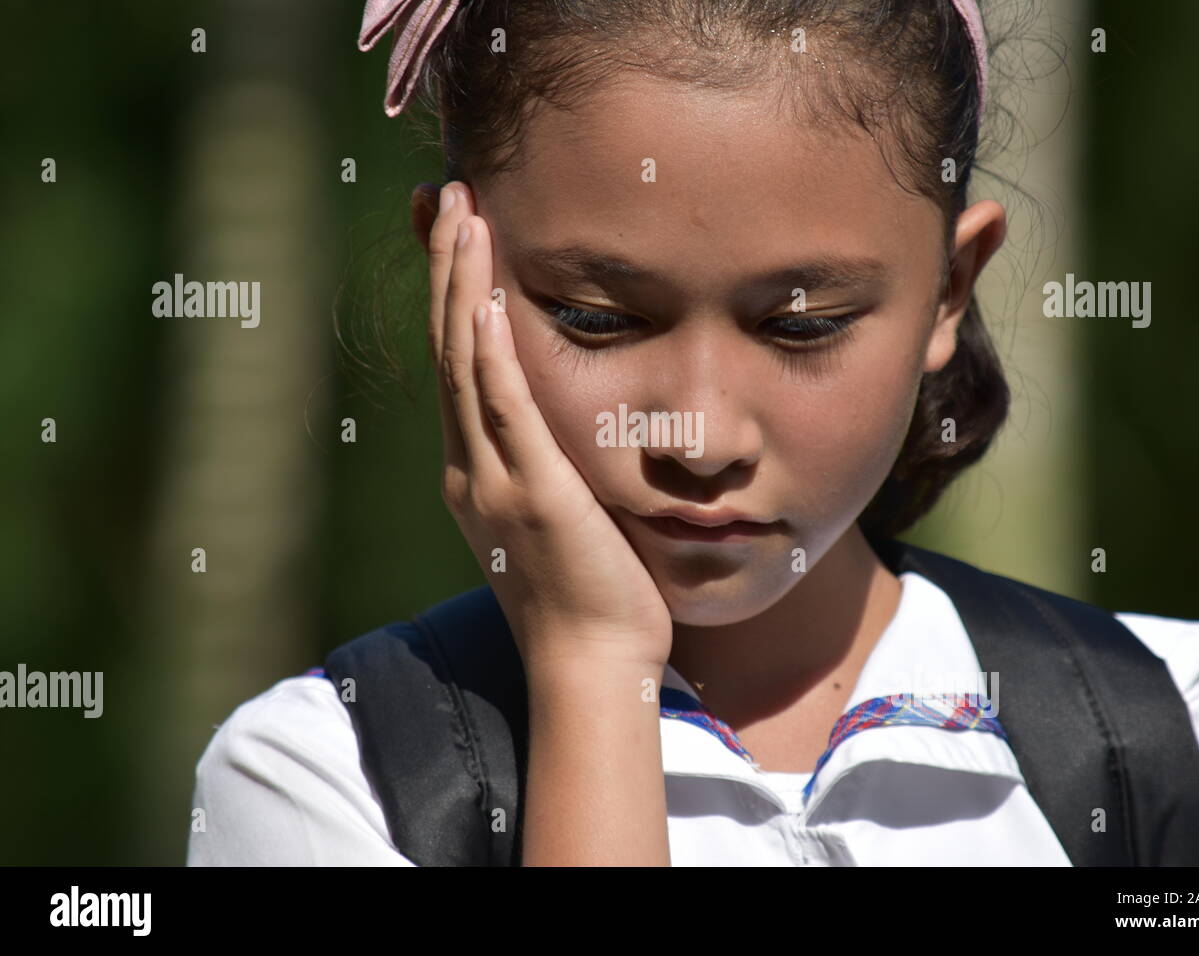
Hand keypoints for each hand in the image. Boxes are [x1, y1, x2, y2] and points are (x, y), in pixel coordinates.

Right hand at [421, 181, 672, 668]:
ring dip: (463, 284)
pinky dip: (492, 349)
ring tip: (462, 213)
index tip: (454, 231)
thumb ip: (547, 463)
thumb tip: (558, 428)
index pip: (459, 362)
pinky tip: (492, 296)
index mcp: (478, 468)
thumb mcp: (560, 516)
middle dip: (447, 266)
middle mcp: (472, 465)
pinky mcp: (532, 492)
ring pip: (466, 362)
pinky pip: (504, 407)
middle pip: (450, 346)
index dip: (451, 293)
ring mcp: (494, 478)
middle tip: (446, 194)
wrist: (590, 664)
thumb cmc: (589, 596)